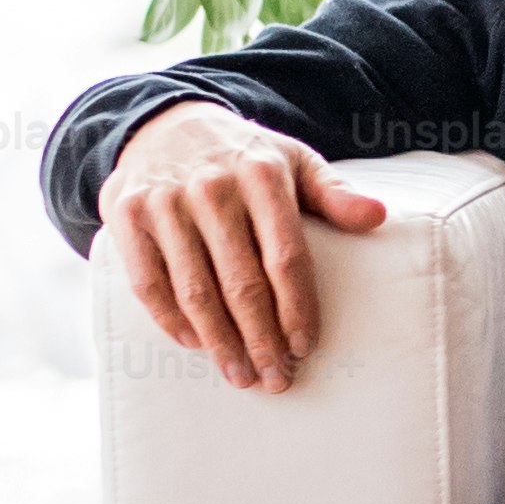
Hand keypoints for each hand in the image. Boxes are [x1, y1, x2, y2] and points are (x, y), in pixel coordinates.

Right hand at [97, 98, 386, 391]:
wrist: (166, 124)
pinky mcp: (127, 215)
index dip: (297, 308)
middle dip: (261, 339)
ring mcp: (165, 202)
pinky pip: (148, 282)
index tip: (304, 347)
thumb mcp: (294, 161)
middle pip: (242, 283)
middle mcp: (211, 188)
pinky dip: (171, 319)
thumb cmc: (244, 156)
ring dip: (219, 341)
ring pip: (195, 290)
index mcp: (262, 176)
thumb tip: (377, 217)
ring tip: (240, 374)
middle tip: (275, 378)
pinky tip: (195, 343)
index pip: (286, 258)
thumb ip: (334, 193)